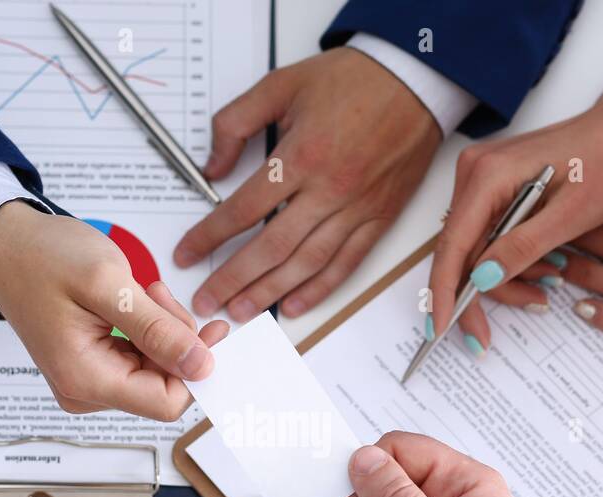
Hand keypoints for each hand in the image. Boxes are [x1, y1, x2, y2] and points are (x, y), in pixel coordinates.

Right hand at [0, 203, 229, 420]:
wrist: (6, 246)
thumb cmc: (43, 258)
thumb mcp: (107, 284)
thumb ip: (156, 329)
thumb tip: (201, 366)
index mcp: (86, 379)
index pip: (166, 403)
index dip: (195, 369)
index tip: (210, 330)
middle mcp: (85, 391)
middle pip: (163, 386)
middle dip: (176, 341)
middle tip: (158, 296)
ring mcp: (88, 381)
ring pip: (156, 370)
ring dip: (163, 331)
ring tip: (144, 292)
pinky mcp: (93, 366)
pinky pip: (140, 359)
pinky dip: (150, 330)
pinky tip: (136, 302)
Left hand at [172, 47, 441, 320]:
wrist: (415, 80)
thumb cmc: (354, 81)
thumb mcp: (281, 84)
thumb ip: (237, 122)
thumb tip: (212, 166)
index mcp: (302, 155)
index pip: (243, 209)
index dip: (210, 237)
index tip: (186, 255)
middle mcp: (329, 189)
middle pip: (271, 247)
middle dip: (234, 279)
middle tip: (208, 301)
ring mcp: (357, 209)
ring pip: (307, 263)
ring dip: (270, 292)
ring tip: (242, 310)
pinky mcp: (380, 219)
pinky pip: (346, 264)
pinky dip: (319, 289)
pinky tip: (293, 305)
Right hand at [431, 76, 602, 349]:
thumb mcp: (570, 214)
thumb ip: (523, 246)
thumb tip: (481, 279)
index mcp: (487, 176)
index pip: (452, 246)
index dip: (444, 292)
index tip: (440, 329)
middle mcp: (473, 175)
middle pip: (460, 253)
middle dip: (483, 292)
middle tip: (500, 325)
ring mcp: (478, 182)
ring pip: (474, 251)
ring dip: (504, 277)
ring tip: (548, 282)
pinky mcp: (490, 190)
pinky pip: (486, 238)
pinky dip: (509, 260)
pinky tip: (540, 265)